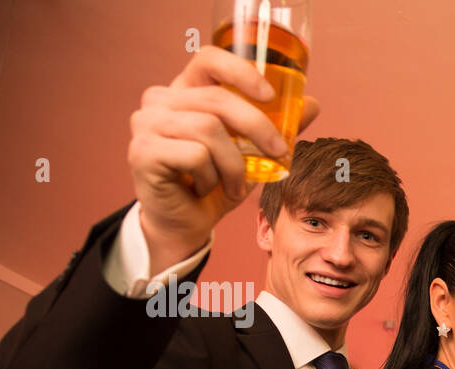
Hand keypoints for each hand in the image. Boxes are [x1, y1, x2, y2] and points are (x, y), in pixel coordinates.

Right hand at [128, 47, 320, 272]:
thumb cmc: (216, 183)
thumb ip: (277, 127)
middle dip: (257, 128)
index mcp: (186, 91)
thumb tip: (312, 103)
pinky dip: (212, 178)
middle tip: (278, 153)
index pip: (209, 59)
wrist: (186, 223)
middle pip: (217, 100)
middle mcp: (160, 100)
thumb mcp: (252, 154)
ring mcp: (146, 124)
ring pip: (208, 129)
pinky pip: (194, 155)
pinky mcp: (142, 151)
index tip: (269, 95)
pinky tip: (206, 189)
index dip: (241, 72)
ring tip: (236, 184)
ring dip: (234, 164)